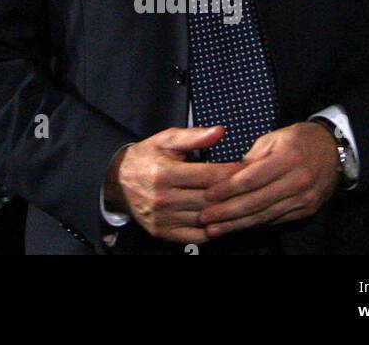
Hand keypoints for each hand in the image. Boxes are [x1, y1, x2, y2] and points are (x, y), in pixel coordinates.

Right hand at [106, 125, 241, 243]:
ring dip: (226, 213)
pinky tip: (221, 220)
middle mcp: (163, 198)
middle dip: (234, 193)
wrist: (116, 180)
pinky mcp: (162, 232)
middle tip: (252, 187)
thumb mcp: (165, 140)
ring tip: (241, 204)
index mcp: (164, 173)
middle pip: (210, 199)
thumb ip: (194, 136)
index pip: (209, 176)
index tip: (248, 168)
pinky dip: (212, 230)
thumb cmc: (145, 157)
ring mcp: (162, 218)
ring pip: (205, 219)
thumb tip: (220, 132)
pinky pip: (195, 236)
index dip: (232, 172)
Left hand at [197, 121, 339, 237]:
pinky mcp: (306, 210)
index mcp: (289, 158)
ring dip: (237, 224)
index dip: (228, 188)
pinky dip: (254, 224)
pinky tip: (236, 227)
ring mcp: (304, 199)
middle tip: (204, 217)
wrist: (333, 151)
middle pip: (257, 201)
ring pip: (265, 215)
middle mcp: (298, 181)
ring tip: (214, 229)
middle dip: (228, 212)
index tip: (208, 195)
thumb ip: (250, 159)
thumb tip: (227, 176)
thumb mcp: (272, 139)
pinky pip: (275, 220)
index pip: (253, 178)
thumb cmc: (298, 140)